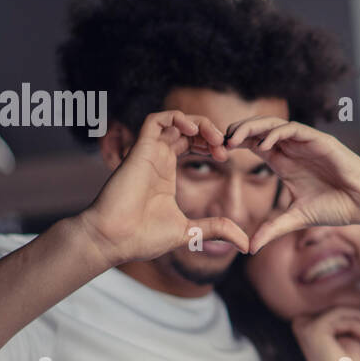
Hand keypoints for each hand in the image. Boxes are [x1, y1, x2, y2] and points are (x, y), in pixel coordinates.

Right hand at [78, 110, 246, 265]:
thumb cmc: (142, 238)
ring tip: (216, 139)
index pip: (190, 143)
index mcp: (166, 172)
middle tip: (224, 147)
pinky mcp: (139, 151)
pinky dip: (176, 117)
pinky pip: (155, 120)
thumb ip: (217, 229)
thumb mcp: (190, 231)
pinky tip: (194, 131)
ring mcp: (148, 153)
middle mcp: (157, 158)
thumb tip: (246, 243)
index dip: (210, 143)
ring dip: (198, 123)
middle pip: (185, 128)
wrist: (113, 240)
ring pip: (173, 120)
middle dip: (209, 132)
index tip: (225, 157)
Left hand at [223, 116, 359, 252]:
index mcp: (285, 161)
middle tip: (217, 143)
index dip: (235, 144)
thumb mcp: (296, 218)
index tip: (216, 154)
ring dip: (252, 128)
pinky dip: (278, 134)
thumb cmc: (337, 207)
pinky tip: (264, 144)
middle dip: (237, 132)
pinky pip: (295, 130)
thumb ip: (273, 228)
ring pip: (274, 124)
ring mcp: (307, 143)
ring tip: (234, 139)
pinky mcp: (322, 141)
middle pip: (260, 130)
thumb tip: (249, 248)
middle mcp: (294, 148)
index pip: (255, 144)